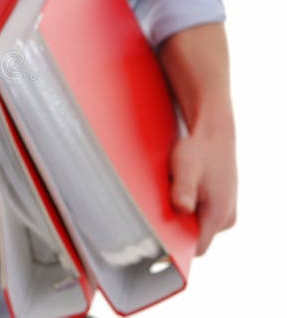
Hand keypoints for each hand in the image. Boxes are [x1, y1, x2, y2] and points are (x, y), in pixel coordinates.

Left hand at [169, 118, 236, 255]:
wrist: (213, 134)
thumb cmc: (197, 150)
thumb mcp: (184, 166)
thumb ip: (183, 188)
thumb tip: (182, 208)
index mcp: (218, 214)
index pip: (197, 248)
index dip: (177, 249)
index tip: (157, 241)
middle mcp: (226, 218)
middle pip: (195, 238)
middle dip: (177, 230)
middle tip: (157, 211)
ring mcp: (225, 212)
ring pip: (197, 227)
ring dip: (182, 218)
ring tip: (170, 196)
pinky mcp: (220, 205)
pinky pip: (200, 217)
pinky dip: (187, 210)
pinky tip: (177, 192)